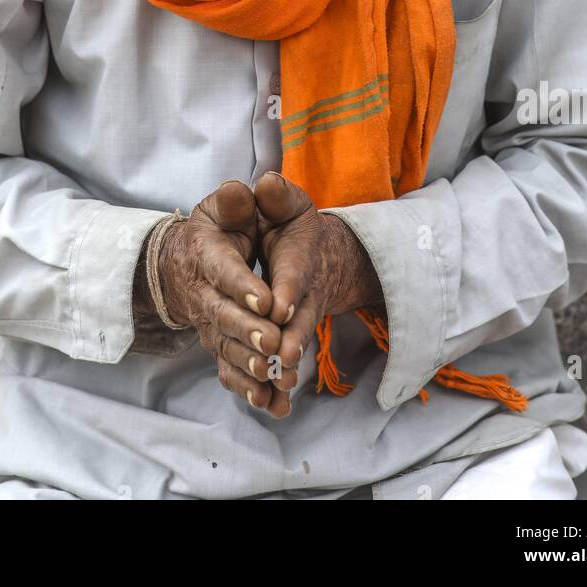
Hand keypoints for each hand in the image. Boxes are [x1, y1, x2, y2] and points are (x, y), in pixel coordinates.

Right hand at [157, 179, 290, 415]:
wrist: (184, 263)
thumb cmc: (216, 229)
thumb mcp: (224, 207)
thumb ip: (237, 201)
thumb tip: (248, 188)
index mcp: (208, 255)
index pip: (224, 270)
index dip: (243, 286)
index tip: (267, 300)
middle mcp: (205, 294)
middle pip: (224, 316)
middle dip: (248, 331)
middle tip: (273, 343)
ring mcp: (210, 325)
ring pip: (226, 349)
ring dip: (248, 365)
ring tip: (271, 376)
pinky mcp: (218, 346)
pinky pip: (230, 372)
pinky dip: (249, 390)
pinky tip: (273, 404)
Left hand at [253, 171, 384, 410]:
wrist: (320, 259)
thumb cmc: (296, 229)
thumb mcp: (290, 205)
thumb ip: (277, 196)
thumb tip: (266, 181)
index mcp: (299, 259)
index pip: (295, 275)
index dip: (288, 290)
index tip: (279, 307)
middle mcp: (304, 294)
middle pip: (301, 318)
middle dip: (293, 336)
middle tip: (282, 355)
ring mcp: (301, 320)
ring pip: (296, 346)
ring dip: (288, 365)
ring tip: (279, 386)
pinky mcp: (291, 338)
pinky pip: (285, 363)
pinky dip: (279, 384)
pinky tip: (271, 405)